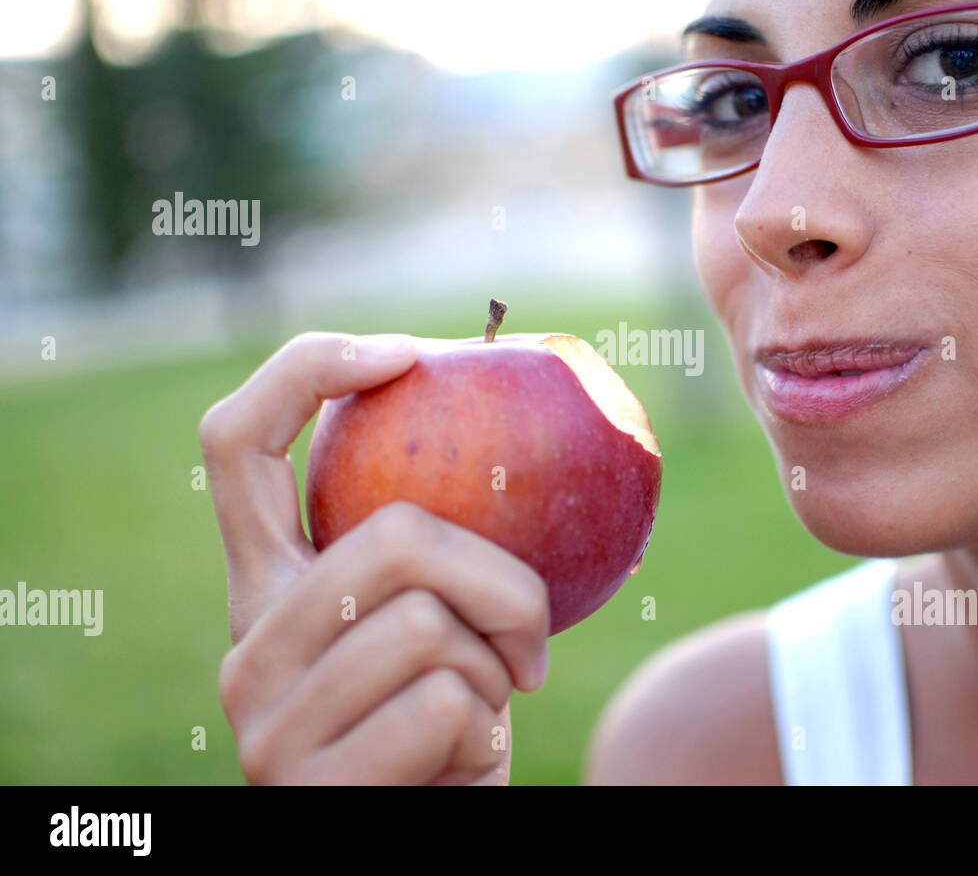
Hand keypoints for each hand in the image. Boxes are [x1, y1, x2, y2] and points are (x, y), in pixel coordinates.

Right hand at [199, 332, 550, 783]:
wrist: (431, 834)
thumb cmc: (448, 723)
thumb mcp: (440, 625)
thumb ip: (440, 551)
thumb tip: (533, 420)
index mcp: (266, 585)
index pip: (237, 444)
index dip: (310, 371)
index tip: (409, 356)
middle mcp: (246, 643)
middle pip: (393, 535)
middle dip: (502, 578)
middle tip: (529, 630)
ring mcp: (264, 719)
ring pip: (427, 625)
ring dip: (496, 669)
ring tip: (485, 705)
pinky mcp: (307, 784)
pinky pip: (444, 706)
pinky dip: (488, 730)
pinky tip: (464, 761)